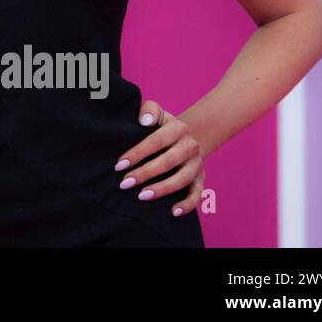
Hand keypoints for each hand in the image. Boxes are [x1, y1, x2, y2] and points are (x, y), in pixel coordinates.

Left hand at [113, 98, 205, 217]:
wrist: (188, 135)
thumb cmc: (163, 125)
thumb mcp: (156, 112)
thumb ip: (149, 110)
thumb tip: (145, 121)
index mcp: (177, 128)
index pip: (155, 141)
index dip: (137, 153)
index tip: (119, 165)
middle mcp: (190, 146)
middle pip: (168, 162)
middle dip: (145, 173)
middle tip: (125, 183)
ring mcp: (197, 164)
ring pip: (182, 179)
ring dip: (162, 189)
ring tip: (142, 196)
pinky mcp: (201, 178)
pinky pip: (197, 194)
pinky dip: (188, 204)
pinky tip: (173, 212)